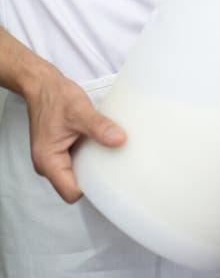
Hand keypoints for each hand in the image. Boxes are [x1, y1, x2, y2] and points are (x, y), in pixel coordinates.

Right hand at [24, 60, 125, 203]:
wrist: (43, 86)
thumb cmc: (54, 97)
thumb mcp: (80, 111)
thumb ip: (99, 127)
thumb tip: (119, 140)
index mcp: (48, 161)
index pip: (70, 192)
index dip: (91, 189)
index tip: (110, 179)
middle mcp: (48, 164)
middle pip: (74, 186)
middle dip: (95, 179)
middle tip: (115, 167)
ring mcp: (54, 158)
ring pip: (76, 174)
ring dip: (92, 166)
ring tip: (110, 156)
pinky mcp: (60, 150)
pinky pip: (76, 162)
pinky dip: (89, 157)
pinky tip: (101, 146)